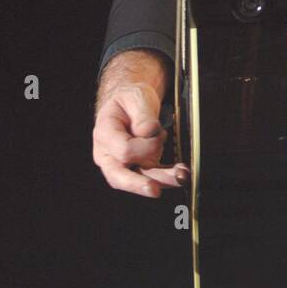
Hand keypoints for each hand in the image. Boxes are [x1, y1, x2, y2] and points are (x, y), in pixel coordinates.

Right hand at [93, 53, 188, 197]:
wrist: (130, 103)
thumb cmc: (130, 100)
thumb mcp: (136, 97)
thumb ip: (142, 114)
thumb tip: (149, 131)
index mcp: (104, 133)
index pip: (123, 150)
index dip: (144, 146)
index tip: (158, 131)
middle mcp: (108, 154)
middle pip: (118, 177)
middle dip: (138, 184)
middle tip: (154, 190)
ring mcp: (121, 164)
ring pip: (138, 179)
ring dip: (162, 180)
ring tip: (181, 175)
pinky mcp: (137, 168)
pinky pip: (150, 177)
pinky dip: (166, 178)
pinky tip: (180, 174)